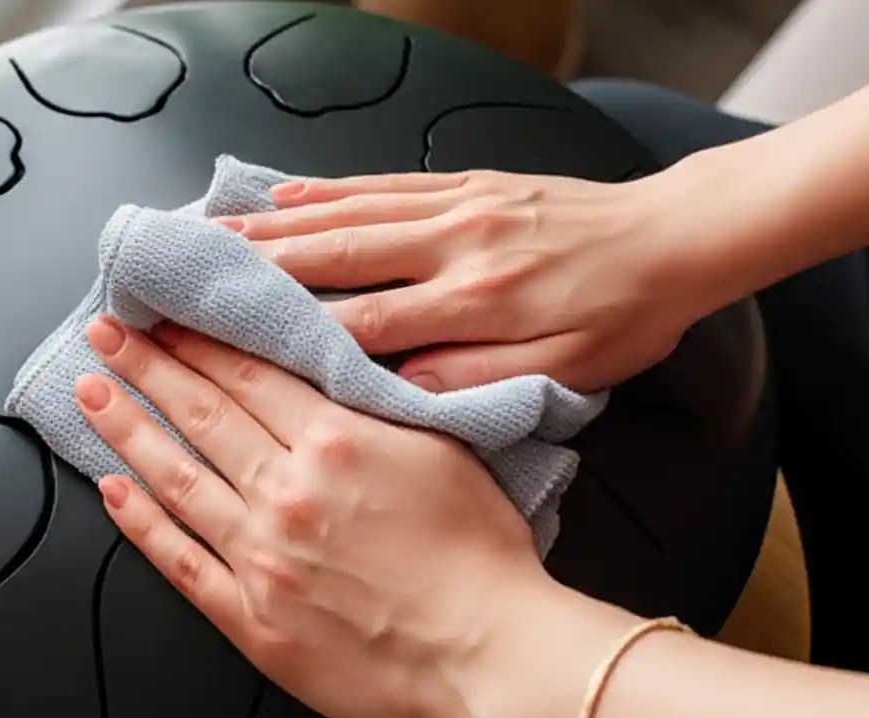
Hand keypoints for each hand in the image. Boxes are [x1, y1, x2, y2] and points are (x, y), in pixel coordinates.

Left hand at [74, 317, 631, 717]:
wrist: (486, 655)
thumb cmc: (479, 561)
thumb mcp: (443, 451)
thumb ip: (377, 408)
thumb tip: (333, 374)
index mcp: (335, 443)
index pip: (248, 376)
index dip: (198, 341)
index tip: (166, 316)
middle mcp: (287, 492)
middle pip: (200, 414)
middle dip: (147, 367)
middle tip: (107, 333)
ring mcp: (261, 555)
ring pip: (176, 477)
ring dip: (127, 429)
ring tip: (91, 393)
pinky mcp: (251, 617)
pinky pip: (180, 561)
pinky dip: (141, 524)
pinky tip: (113, 490)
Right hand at [218, 169, 707, 392]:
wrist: (676, 239)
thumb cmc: (625, 314)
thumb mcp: (566, 372)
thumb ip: (478, 380)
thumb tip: (400, 385)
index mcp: (478, 303)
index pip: (363, 321)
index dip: (291, 332)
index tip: (232, 339)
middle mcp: (457, 245)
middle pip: (337, 255)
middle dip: (256, 266)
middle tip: (192, 274)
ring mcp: (458, 205)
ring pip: (350, 212)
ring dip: (277, 223)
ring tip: (216, 232)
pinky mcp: (468, 182)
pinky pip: (385, 181)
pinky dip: (330, 187)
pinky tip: (288, 192)